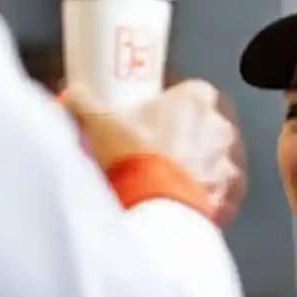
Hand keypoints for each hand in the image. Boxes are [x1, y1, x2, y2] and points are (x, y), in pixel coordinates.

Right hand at [64, 80, 245, 223]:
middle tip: (154, 145)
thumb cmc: (134, 156)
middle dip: (183, 134)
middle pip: (203, 124)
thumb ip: (84, 103)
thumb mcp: (99, 121)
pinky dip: (198, 194)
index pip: (192, 91)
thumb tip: (72, 96)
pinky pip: (215, 191)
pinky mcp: (223, 195)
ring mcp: (224, 163)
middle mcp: (217, 128)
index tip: (154, 113)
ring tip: (162, 176)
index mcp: (194, 100)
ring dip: (192, 165)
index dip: (173, 102)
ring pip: (211, 158)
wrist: (150, 204)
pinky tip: (175, 198)